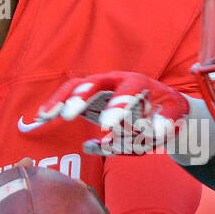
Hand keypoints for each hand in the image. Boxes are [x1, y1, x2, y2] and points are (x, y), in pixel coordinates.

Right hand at [36, 72, 189, 155]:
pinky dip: (55, 107)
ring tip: (44, 116)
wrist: (160, 107)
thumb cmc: (168, 111)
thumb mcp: (175, 117)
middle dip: (81, 97)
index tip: (109, 125)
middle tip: (68, 115)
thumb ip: (166, 124)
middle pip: (94, 83)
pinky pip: (68, 99)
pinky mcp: (88, 100)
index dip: (118, 106)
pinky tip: (39, 119)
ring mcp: (99, 89)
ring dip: (59, 100)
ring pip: (76, 88)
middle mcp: (115, 82)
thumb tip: (154, 132)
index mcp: (138, 83)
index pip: (128, 90)